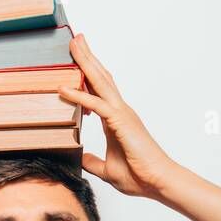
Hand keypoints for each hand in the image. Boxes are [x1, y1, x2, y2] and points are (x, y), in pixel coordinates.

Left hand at [58, 33, 178, 198]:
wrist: (158, 182)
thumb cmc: (139, 176)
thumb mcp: (107, 169)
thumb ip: (93, 162)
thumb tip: (82, 158)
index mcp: (116, 120)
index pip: (98, 91)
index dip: (87, 74)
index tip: (77, 60)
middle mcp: (120, 111)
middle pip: (100, 78)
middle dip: (88, 57)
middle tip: (76, 39)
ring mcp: (121, 114)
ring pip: (100, 82)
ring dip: (85, 63)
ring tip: (74, 45)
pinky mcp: (120, 123)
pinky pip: (96, 105)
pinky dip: (78, 96)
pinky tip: (63, 89)